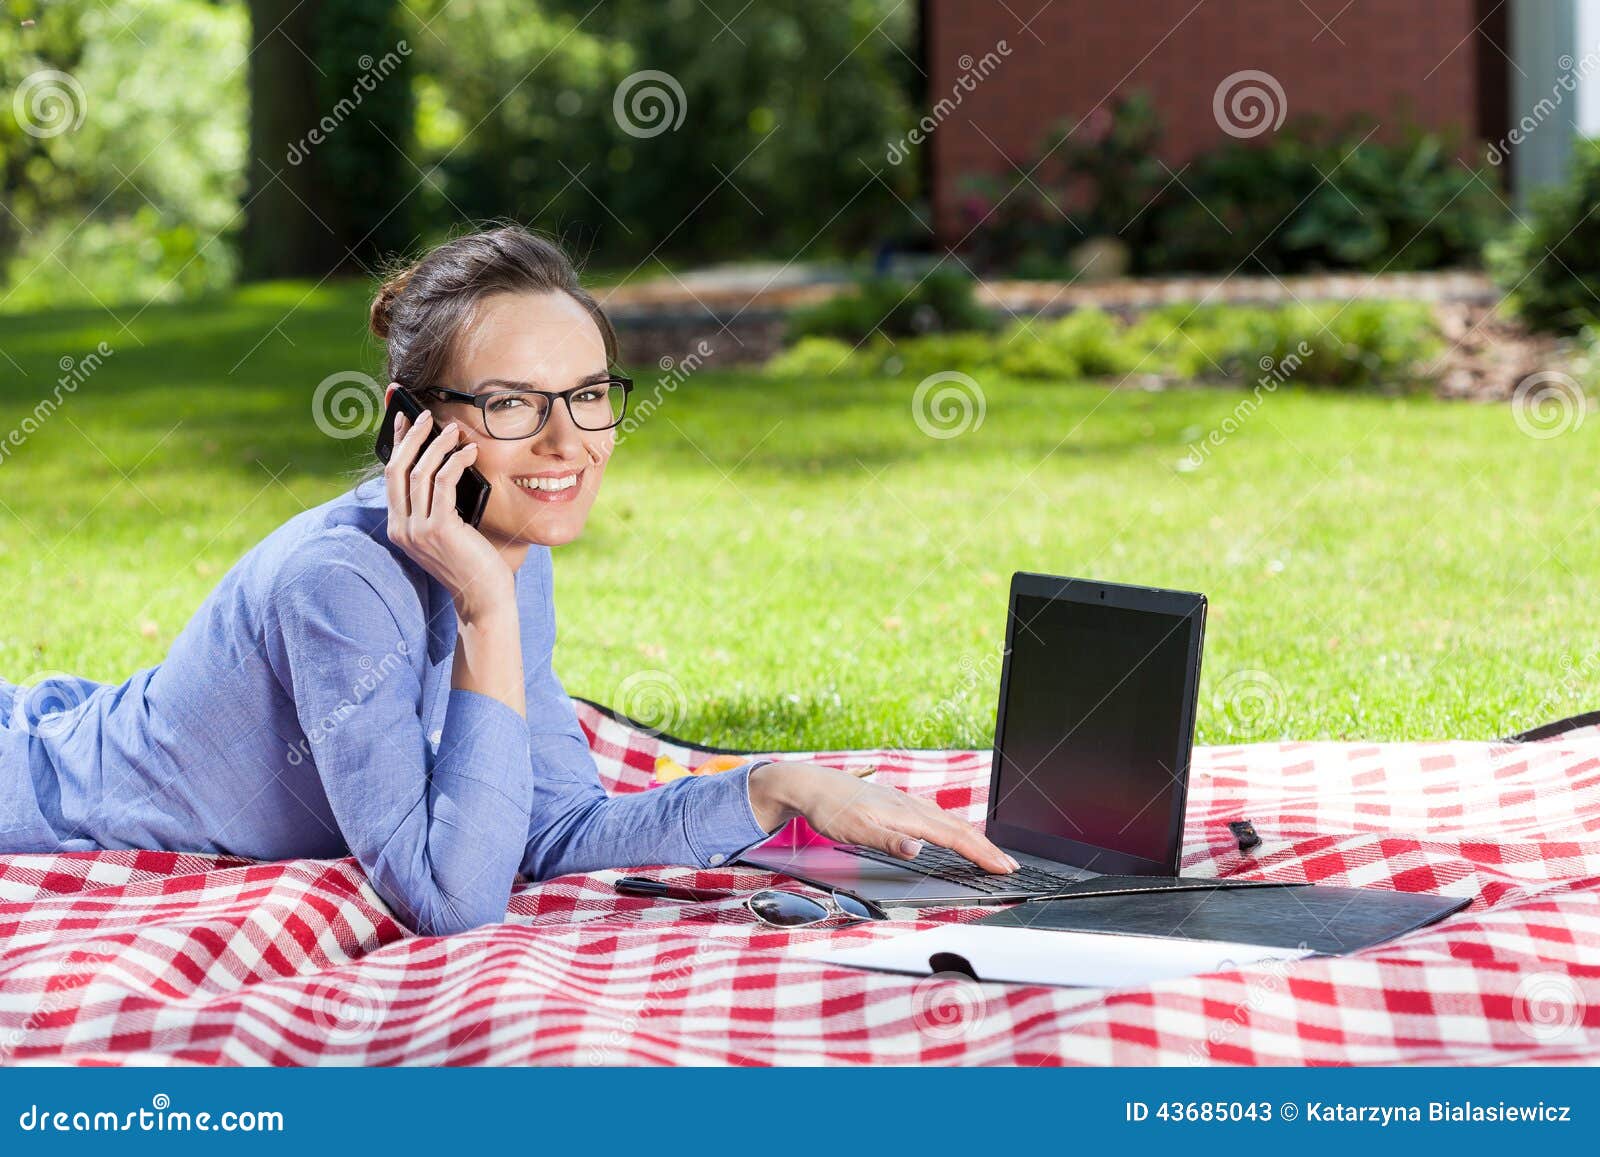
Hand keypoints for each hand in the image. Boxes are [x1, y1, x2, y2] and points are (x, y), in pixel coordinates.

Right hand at [385, 405, 511, 619]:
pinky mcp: (439, 530)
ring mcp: (417, 531)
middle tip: (427, 415)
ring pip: (420, 473)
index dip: (396, 444)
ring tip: (455, 429)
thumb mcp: (448, 529)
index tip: (402, 418)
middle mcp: (401, 529)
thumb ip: (438, 503)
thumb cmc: (472, 561)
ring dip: (438, 445)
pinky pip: (444, 483)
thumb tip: (445, 461)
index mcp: (398, 527)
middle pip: (397, 469)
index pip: (391, 477)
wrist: (484, 597)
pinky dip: (455, 462)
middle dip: (411, 436)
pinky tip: (469, 452)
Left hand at [749, 761, 1019, 873]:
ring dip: (974, 839)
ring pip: (950, 822)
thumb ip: (888, 841)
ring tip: (991, 854)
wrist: (812, 784)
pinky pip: (937, 818)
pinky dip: (955, 830)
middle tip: (1010, 866)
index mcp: (907, 815)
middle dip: (987, 848)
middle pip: (959, 828)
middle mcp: (912, 807)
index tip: (1003, 867)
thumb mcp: (855, 831)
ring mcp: (907, 804)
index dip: (981, 853)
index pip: (954, 836)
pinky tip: (955, 836)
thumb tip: (917, 849)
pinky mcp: (899, 805)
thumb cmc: (831, 810)